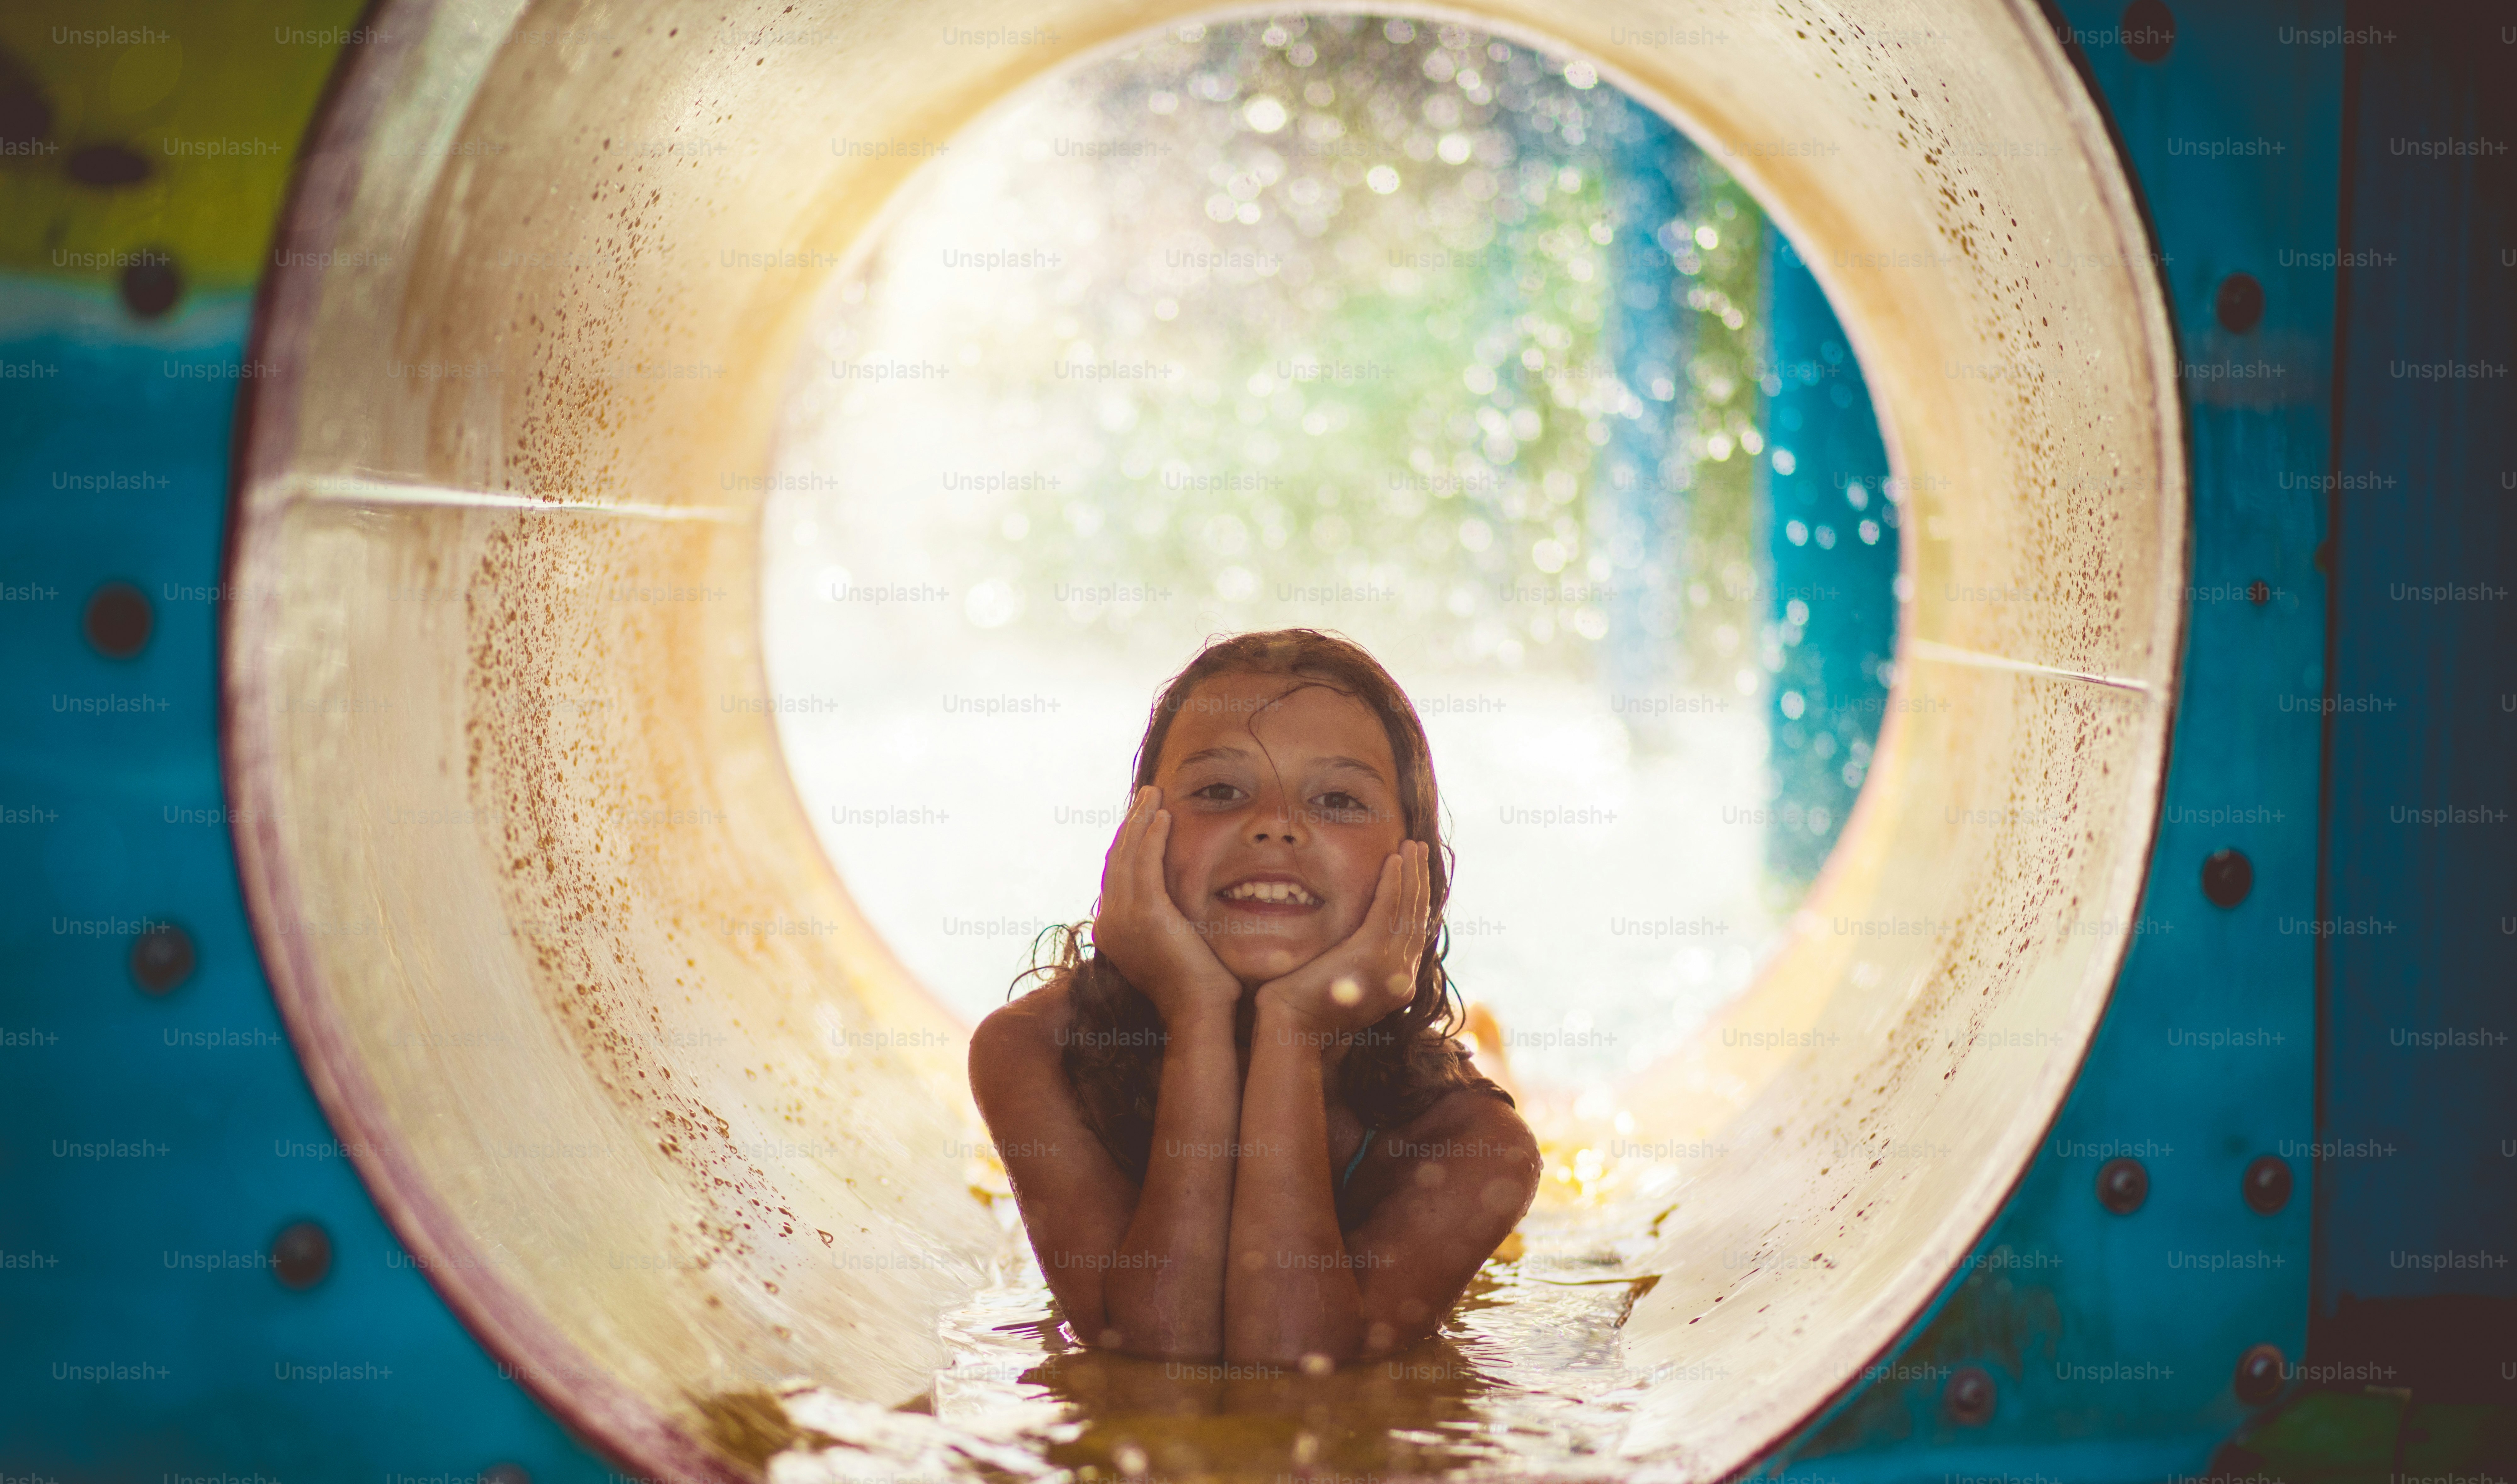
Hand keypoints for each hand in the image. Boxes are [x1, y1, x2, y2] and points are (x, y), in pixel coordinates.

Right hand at [1092, 786, 1242, 1025]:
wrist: (1200, 1010)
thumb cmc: (1198, 985)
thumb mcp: (1170, 945)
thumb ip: (1161, 920)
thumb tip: (1172, 901)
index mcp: (1111, 932)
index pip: (1115, 876)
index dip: (1128, 844)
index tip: (1143, 820)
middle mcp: (1109, 923)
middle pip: (1116, 860)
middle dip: (1131, 823)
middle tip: (1146, 795)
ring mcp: (1122, 918)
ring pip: (1127, 855)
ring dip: (1140, 819)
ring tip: (1153, 795)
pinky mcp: (1145, 912)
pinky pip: (1145, 861)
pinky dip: (1152, 835)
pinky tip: (1163, 816)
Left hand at [1254, 840, 1430, 1038]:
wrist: (1291, 1025)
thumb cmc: (1306, 1003)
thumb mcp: (1346, 980)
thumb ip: (1364, 962)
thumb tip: (1366, 940)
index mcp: (1399, 984)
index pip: (1415, 933)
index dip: (1417, 899)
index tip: (1415, 872)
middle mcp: (1403, 978)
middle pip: (1418, 918)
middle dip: (1420, 880)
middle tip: (1418, 849)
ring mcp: (1391, 969)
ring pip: (1408, 910)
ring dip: (1411, 874)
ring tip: (1410, 846)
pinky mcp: (1370, 955)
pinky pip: (1388, 910)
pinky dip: (1393, 882)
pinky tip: (1394, 860)